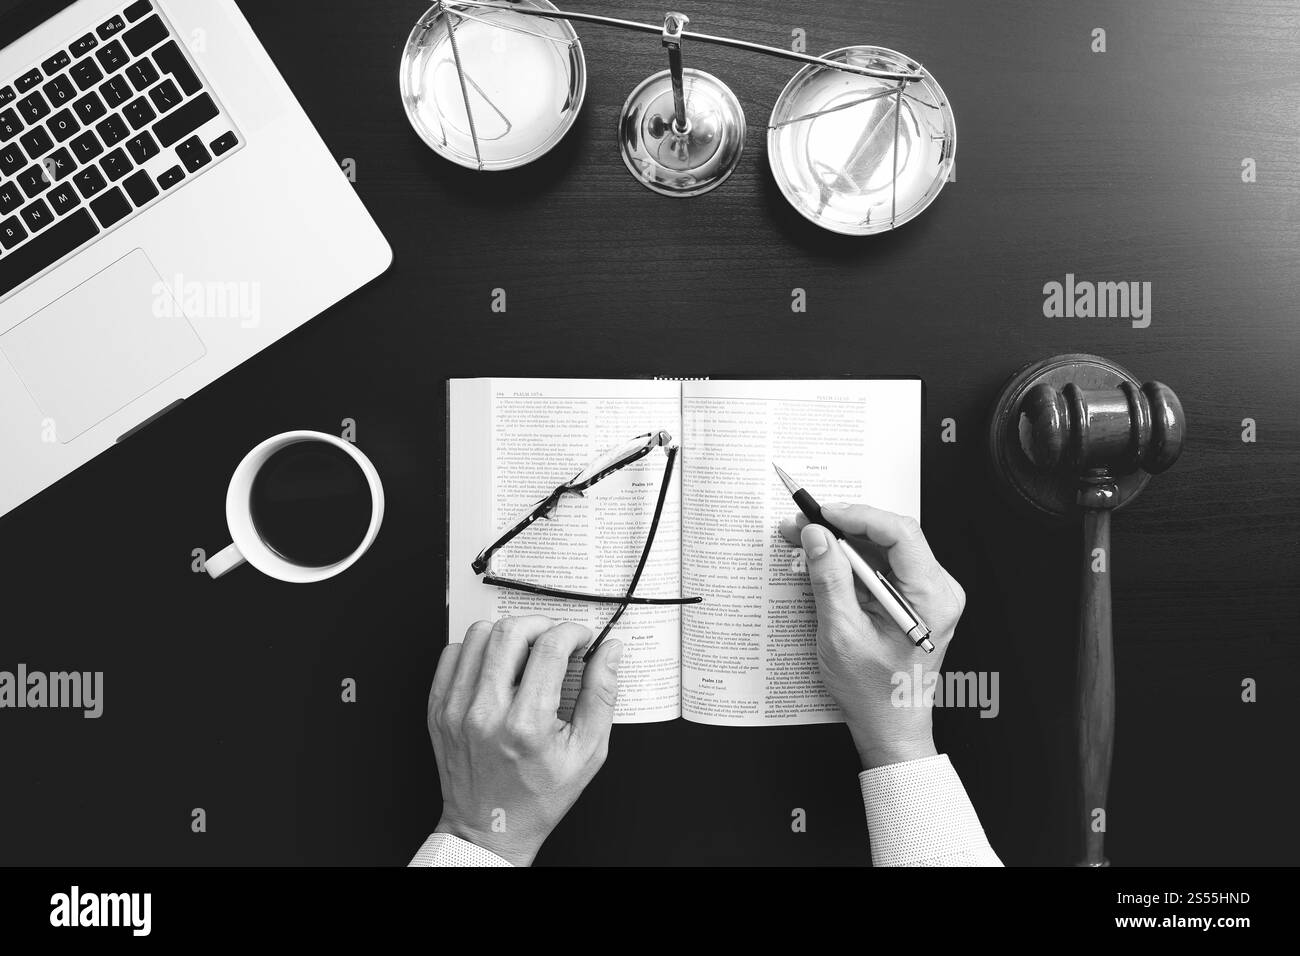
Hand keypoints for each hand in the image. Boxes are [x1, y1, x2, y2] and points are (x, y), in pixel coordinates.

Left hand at [428, 616, 623, 865]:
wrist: (490, 828)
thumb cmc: (539, 795)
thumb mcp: (587, 752)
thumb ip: (601, 696)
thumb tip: (609, 652)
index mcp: (526, 725)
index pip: (550, 648)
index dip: (573, 632)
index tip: (581, 638)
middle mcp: (485, 713)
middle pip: (511, 632)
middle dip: (542, 624)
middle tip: (555, 638)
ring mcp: (455, 710)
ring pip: (479, 636)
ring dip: (509, 634)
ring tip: (525, 652)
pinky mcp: (438, 710)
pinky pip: (452, 654)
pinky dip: (478, 650)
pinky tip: (496, 666)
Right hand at [779, 505, 965, 770]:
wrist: (891, 726)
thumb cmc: (873, 692)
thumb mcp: (842, 634)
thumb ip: (829, 580)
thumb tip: (816, 536)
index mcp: (932, 598)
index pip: (900, 534)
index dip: (858, 516)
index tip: (822, 514)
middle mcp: (938, 590)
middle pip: (892, 535)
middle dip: (844, 526)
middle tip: (804, 524)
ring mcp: (928, 593)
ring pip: (884, 547)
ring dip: (844, 541)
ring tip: (805, 538)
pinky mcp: (913, 598)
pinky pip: (882, 565)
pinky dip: (851, 559)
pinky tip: (823, 558)